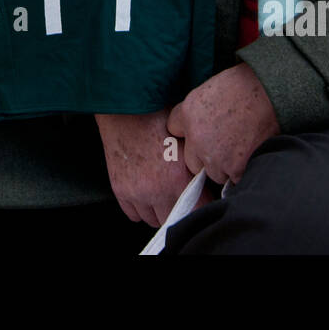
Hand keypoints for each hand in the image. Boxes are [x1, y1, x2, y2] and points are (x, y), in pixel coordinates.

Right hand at [95, 110, 193, 227]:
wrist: (126, 109)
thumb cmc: (158, 118)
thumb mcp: (185, 140)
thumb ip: (197, 165)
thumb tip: (208, 179)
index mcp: (178, 179)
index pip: (197, 211)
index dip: (201, 204)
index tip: (200, 199)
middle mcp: (157, 191)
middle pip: (175, 220)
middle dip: (180, 210)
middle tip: (180, 196)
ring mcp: (137, 193)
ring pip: (154, 220)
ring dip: (159, 210)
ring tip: (161, 193)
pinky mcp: (120, 190)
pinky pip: (134, 215)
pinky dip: (140, 208)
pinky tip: (145, 193)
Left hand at [165, 64, 279, 185]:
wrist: (269, 93)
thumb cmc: (241, 86)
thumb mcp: (206, 90)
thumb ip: (191, 113)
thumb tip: (188, 128)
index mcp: (187, 115)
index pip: (174, 131)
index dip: (190, 132)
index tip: (203, 129)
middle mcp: (197, 140)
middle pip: (193, 162)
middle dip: (205, 157)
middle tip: (224, 143)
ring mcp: (215, 157)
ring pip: (214, 173)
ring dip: (224, 167)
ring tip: (240, 147)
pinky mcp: (235, 169)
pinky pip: (233, 180)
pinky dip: (241, 172)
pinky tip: (250, 154)